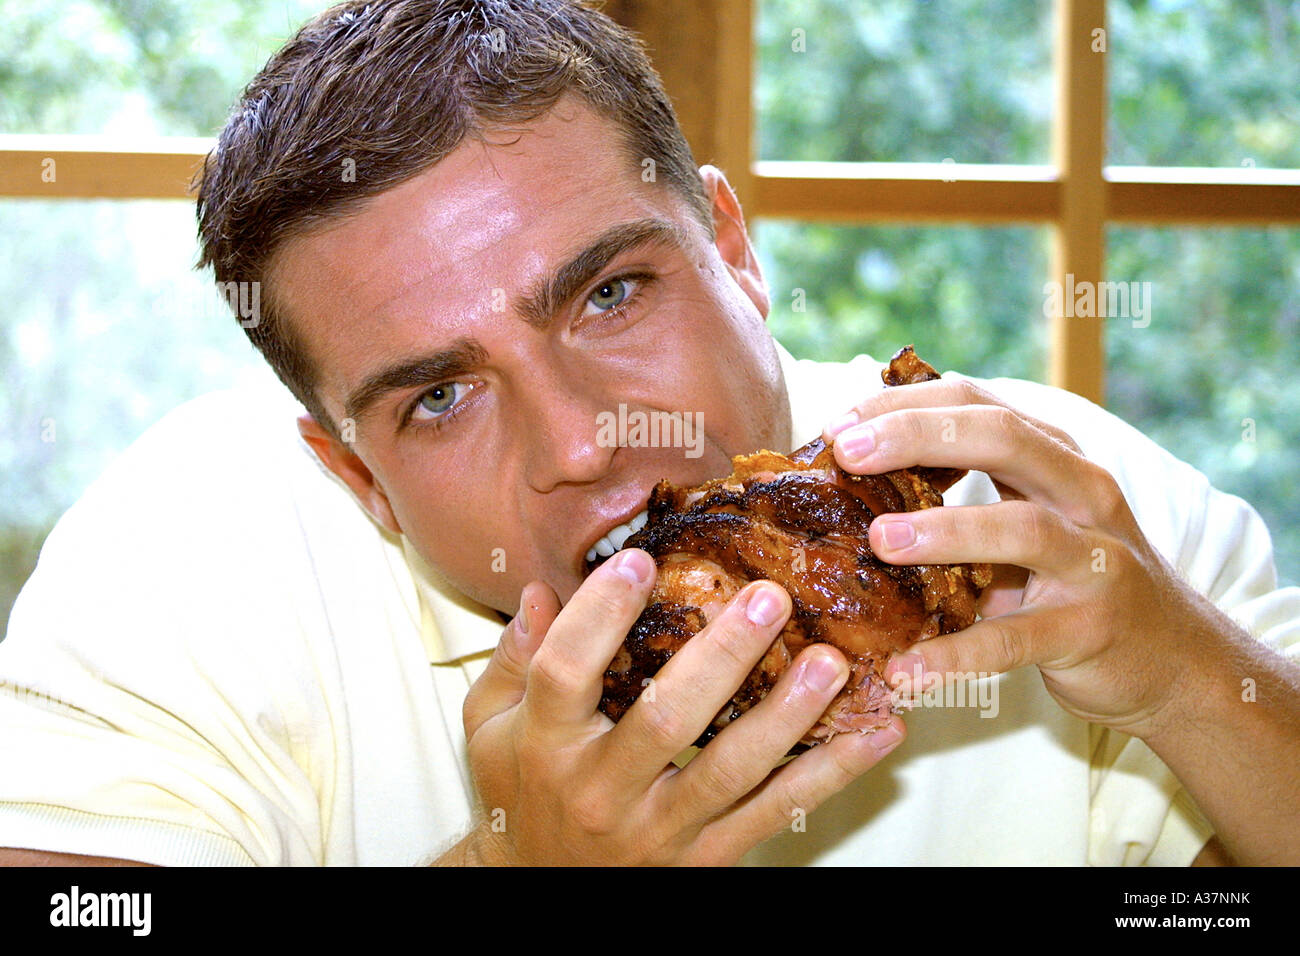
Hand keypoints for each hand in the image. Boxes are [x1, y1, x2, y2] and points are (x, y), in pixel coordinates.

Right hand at [456, 549, 904, 864]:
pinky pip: (774, 813)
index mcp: (547, 743)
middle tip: (769, 598)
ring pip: (730, 770)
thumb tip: (537, 590)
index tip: (641, 560)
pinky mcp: (704, 856)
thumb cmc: (521, 793)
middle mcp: (601, 788)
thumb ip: (510, 660)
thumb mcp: (488, 727)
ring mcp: (657, 827)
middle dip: (722, 657)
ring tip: (832, 663)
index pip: (566, 671)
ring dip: (787, 716)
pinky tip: (877, 732)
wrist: (536, 891)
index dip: (600, 613)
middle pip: (664, 720)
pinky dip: (831, 773)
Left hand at [823, 376, 1241, 740]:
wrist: (1172, 659)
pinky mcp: (1089, 631)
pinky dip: (956, 654)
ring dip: (944, 531)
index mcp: (1055, 455)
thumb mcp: (1027, 515)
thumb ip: (964, 489)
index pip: (979, 404)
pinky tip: (904, 668)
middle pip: (1004, 439)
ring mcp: (1094, 561)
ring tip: (879, 540)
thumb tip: (852, 472)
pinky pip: (1015, 639)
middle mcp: (1082, 493)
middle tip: (847, 453)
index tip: (839, 423)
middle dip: (920, 436)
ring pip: (1021, 530)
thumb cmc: (1072, 576)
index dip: (907, 405)